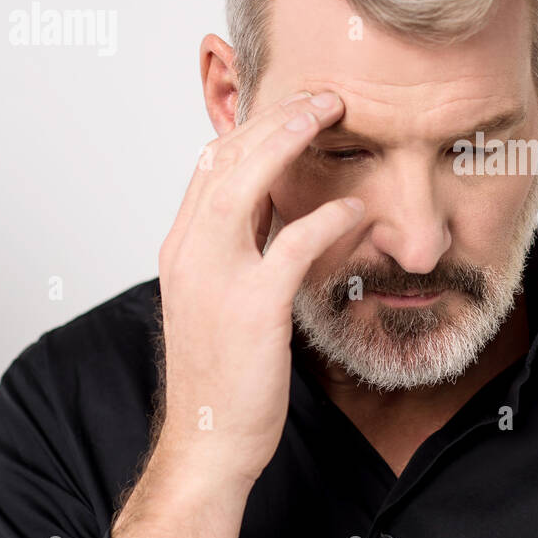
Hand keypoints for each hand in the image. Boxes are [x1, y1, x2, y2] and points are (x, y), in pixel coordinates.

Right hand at [112, 89, 361, 537]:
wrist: (207, 442)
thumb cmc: (222, 374)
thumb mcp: (221, 298)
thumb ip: (241, 250)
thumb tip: (275, 211)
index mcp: (182, 248)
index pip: (209, 165)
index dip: (252, 127)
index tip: (292, 106)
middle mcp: (189, 253)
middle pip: (223, 159)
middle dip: (273, 117)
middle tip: (320, 94)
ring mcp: (215, 279)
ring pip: (242, 184)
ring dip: (288, 141)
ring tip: (330, 116)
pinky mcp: (250, 308)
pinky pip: (289, 246)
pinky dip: (324, 219)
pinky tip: (355, 209)